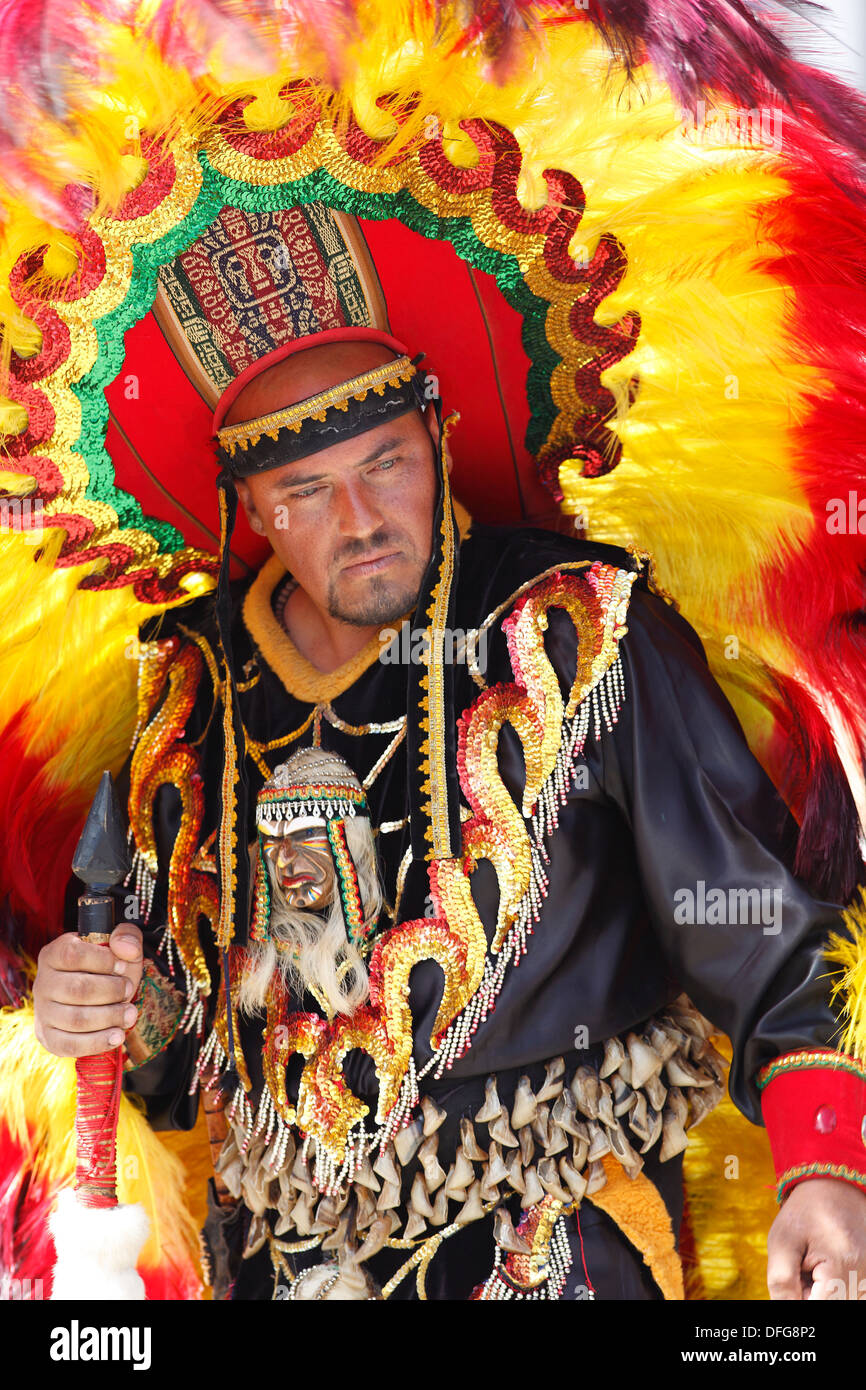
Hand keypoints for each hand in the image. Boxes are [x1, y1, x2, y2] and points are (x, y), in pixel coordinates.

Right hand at [32, 924, 142, 1057]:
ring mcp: (43, 1012)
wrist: (98, 998)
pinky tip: (117, 1036)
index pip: (72, 955)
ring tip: (129, 1014)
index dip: (102, 961)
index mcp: (54, 954)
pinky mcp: (48, 1037)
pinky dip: (97, 1042)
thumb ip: (127, 936)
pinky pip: (69, 1045)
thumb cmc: (107, 970)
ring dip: (110, 1017)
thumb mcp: (120, 948)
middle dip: (111, 991)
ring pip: (76, 1019)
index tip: (121, 966)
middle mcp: (43, 982)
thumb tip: (124, 947)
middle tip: (128, 990)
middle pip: (77, 989)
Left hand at [767, 1177, 865, 1299]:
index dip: (797, 1301)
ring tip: (811, 1264)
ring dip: (819, 1292)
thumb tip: (783, 1308)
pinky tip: (823, 1268)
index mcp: (843, 1267)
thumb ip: (781, 1281)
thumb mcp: (783, 1241)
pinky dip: (829, 1288)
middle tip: (800, 1267)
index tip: (791, 1279)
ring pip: (838, 1300)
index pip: (820, 1308)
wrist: (834, 1188)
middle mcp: (863, 1278)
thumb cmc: (804, 1212)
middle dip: (807, 1295)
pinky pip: (845, 1294)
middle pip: (830, 1305)